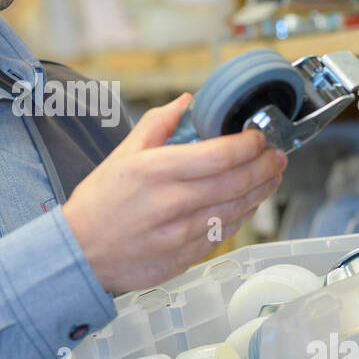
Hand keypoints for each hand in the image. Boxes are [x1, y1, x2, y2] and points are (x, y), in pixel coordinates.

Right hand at [62, 93, 286, 292]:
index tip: (260, 137)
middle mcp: (173, 203)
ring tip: (271, 177)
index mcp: (157, 171)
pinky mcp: (186, 256)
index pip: (220, 155)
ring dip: (260, 191)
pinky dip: (241, 216)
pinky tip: (247, 204)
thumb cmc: (99, 203)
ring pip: (237, 209)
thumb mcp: (121, 154)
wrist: (81, 253)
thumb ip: (158, 124)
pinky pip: (224, 233)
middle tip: (277, 155)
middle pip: (237, 182)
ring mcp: (182, 234)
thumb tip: (186, 102)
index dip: (249, 145)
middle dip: (265, 166)